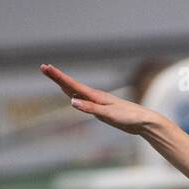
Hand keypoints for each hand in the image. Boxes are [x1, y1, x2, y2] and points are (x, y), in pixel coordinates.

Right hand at [41, 63, 157, 134]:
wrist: (144, 120)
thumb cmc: (128, 118)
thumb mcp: (109, 115)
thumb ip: (91, 108)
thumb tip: (72, 101)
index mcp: (95, 96)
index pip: (72, 85)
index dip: (58, 77)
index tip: (45, 68)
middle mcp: (95, 96)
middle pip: (72, 85)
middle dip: (57, 77)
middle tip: (43, 68)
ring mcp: (99, 102)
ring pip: (77, 91)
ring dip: (64, 84)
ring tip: (53, 77)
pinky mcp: (103, 109)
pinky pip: (84, 100)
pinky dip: (75, 95)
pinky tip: (73, 97)